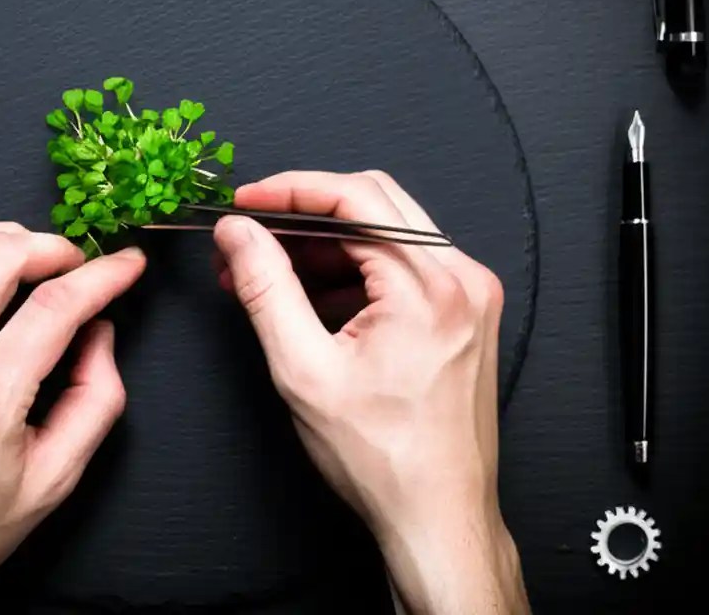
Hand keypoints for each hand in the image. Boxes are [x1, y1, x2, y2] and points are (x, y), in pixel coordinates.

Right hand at [213, 171, 527, 613]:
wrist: (438, 517)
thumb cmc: (382, 460)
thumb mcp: (303, 369)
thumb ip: (264, 288)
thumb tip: (238, 234)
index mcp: (427, 285)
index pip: (353, 197)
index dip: (288, 190)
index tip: (244, 203)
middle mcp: (461, 279)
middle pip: (374, 204)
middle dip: (303, 216)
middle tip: (250, 237)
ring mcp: (471, 296)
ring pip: (388, 235)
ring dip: (326, 248)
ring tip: (269, 278)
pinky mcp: (467, 315)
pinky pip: (404, 269)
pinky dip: (355, 274)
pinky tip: (310, 304)